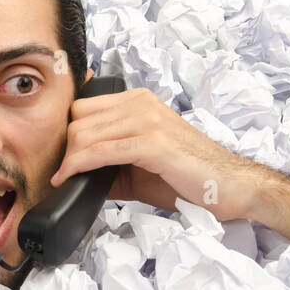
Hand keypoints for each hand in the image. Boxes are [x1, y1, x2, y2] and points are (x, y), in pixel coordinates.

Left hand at [48, 86, 262, 221]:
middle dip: (64, 148)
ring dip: (68, 160)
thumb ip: (109, 160)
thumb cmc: (188, 178)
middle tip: (63, 174)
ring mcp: (147, 120)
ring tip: (65, 179)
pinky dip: (78, 166)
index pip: (82, 107)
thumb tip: (73, 173)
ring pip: (84, 133)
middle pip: (78, 118)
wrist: (229, 188)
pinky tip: (70, 179)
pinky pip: (100, 150)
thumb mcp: (140, 164)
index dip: (67, 134)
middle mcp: (141, 103)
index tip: (60, 158)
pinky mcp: (152, 142)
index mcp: (138, 101)